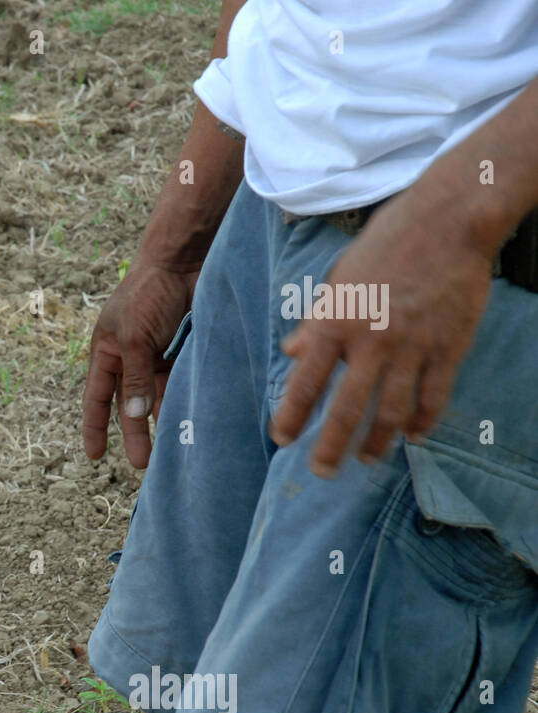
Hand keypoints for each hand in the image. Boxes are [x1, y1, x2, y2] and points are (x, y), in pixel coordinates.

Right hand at [83, 259, 200, 467]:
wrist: (184, 262)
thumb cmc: (147, 294)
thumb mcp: (134, 338)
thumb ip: (134, 379)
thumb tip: (132, 417)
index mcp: (106, 352)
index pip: (95, 397)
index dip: (94, 426)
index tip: (95, 455)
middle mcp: (129, 358)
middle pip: (128, 404)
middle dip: (134, 433)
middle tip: (142, 463)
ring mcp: (156, 356)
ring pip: (156, 397)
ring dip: (161, 421)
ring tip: (171, 447)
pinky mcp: (181, 352)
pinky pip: (179, 383)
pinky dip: (182, 400)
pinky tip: (188, 419)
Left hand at [269, 193, 494, 475]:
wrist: (447, 221)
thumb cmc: (385, 245)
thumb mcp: (338, 279)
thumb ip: (316, 320)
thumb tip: (291, 350)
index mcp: (335, 322)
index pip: (305, 382)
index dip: (292, 416)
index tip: (282, 440)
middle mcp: (370, 341)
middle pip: (347, 409)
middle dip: (331, 447)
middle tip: (321, 472)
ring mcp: (412, 347)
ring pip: (391, 411)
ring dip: (377, 442)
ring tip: (367, 459)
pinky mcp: (448, 347)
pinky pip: (433, 397)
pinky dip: (422, 422)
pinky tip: (413, 436)